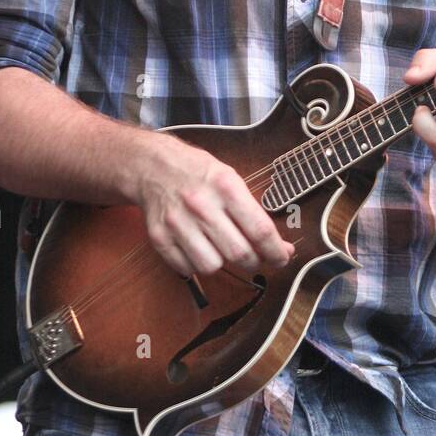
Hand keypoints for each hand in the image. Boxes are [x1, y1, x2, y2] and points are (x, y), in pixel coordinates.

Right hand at [135, 132, 294, 278]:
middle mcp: (201, 205)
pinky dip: (197, 264)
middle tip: (255, 258)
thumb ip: (254, 213)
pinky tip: (199, 247)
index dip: (276, 251)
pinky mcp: (160, 238)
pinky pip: (187, 268)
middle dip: (254, 262)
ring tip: (221, 249)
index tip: (282, 258)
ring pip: (212, 266)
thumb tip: (280, 247)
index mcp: (225, 187)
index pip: (259, 229)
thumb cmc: (198, 173)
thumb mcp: (230, 179)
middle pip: (239, 253)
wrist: (152, 166)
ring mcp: (178, 223)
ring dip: (223, 264)